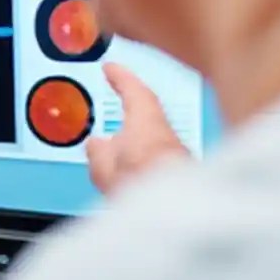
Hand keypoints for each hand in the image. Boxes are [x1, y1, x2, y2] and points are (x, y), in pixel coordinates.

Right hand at [86, 63, 192, 195]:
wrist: (173, 211)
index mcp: (146, 120)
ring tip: (117, 157)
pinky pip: (158, 163)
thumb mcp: (103, 165)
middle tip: (117, 111)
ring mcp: (178, 156)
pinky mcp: (183, 177)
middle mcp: (167, 135)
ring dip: (137, 144)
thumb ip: (98, 151)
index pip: (135, 90)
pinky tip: (133, 180)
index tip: (111, 68)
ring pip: (153, 142)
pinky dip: (145, 164)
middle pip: (148, 117)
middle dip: (132, 114)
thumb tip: (96, 144)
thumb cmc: (142, 182)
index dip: (121, 78)